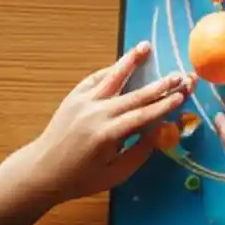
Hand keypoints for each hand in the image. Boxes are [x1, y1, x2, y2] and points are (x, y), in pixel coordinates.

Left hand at [12, 41, 193, 204]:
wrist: (42, 171)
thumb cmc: (81, 178)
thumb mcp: (115, 174)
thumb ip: (140, 152)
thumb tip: (161, 130)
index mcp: (108, 135)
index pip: (143, 116)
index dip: (165, 105)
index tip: (182, 94)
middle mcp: (97, 113)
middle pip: (134, 95)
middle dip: (159, 84)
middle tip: (179, 74)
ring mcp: (83, 102)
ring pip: (112, 77)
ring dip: (131, 61)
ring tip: (146, 46)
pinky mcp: (73, 97)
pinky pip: (95, 79)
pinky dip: (110, 69)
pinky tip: (122, 62)